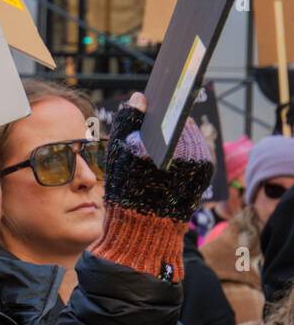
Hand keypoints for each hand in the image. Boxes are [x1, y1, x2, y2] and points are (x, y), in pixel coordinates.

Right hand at [103, 92, 214, 222]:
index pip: (173, 113)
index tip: (154, 103)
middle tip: (152, 125)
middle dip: (168, 123)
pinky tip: (164, 157)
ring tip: (157, 142)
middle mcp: (194, 155)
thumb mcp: (120, 151)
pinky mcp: (205, 177)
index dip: (162, 108)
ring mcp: (202, 167)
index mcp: (174, 146)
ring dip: (175, 137)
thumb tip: (140, 96)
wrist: (143, 228)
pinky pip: (195, 153)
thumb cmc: (126, 189)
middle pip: (182, 125)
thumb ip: (129, 121)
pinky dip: (181, 152)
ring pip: (189, 138)